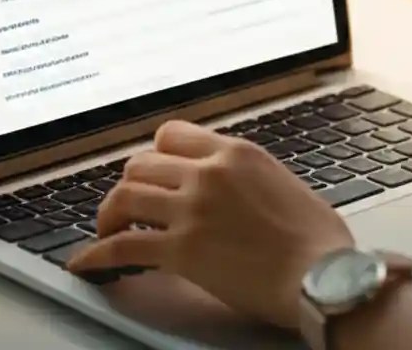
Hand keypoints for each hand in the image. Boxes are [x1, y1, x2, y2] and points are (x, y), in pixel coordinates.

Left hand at [67, 120, 353, 328]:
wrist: (324, 275)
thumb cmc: (319, 242)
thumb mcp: (287, 185)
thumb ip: (250, 179)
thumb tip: (239, 191)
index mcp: (237, 153)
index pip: (172, 135)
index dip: (155, 157)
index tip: (153, 174)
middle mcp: (210, 173)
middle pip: (141, 163)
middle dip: (131, 185)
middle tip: (129, 206)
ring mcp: (193, 209)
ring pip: (124, 196)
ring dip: (109, 215)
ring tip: (107, 230)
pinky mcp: (182, 249)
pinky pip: (120, 246)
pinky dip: (96, 255)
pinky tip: (86, 264)